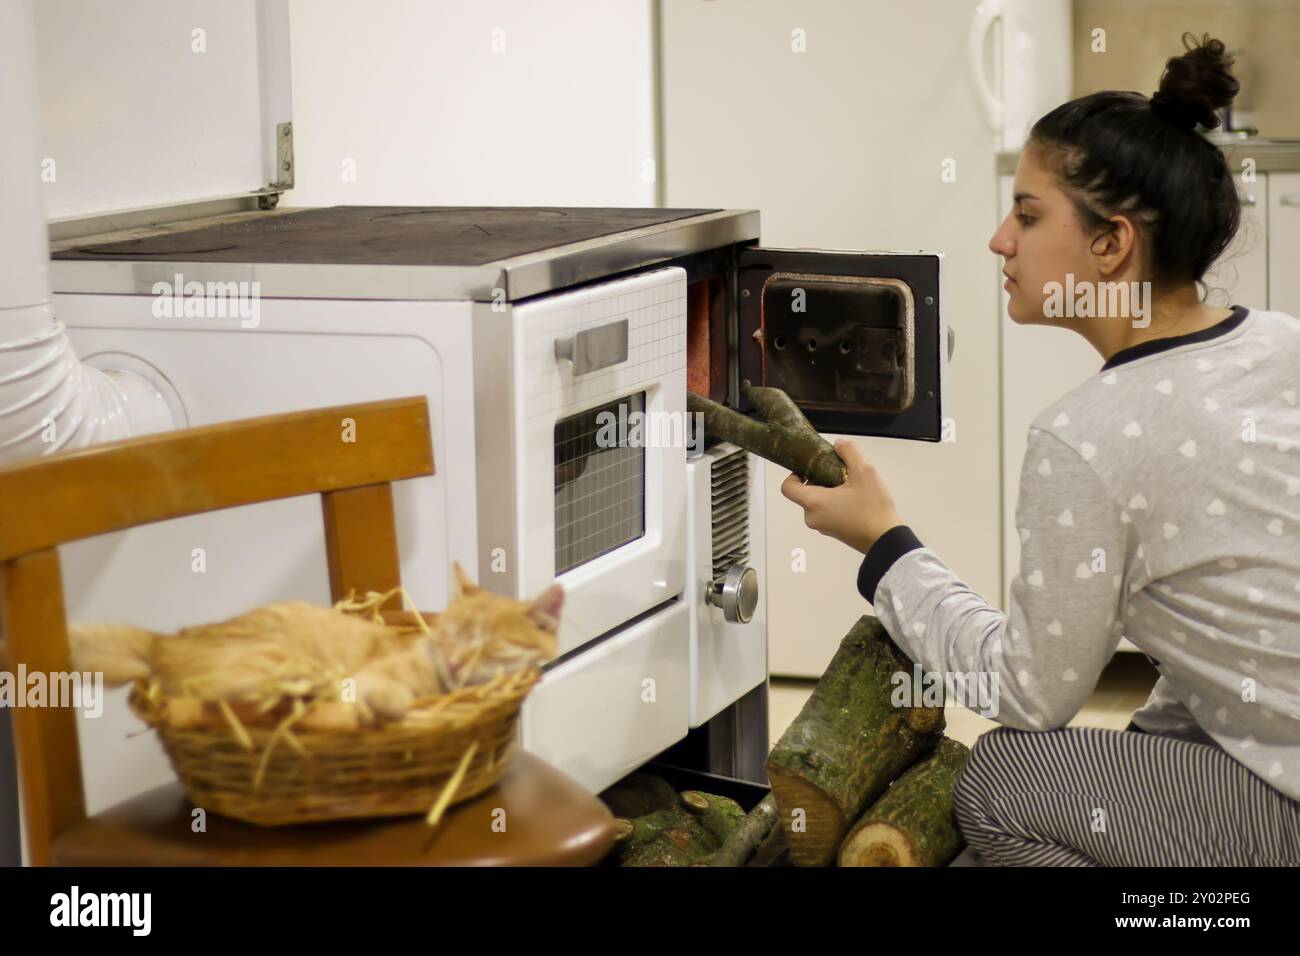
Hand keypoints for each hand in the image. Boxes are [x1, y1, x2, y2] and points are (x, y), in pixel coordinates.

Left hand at [780, 439, 904, 554]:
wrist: (887, 540)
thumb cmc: (873, 507)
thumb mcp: (865, 471)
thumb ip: (849, 452)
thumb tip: (838, 444)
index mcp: (813, 502)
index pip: (788, 487)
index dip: (795, 474)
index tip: (812, 467)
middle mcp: (812, 517)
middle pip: (804, 494)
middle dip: (819, 480)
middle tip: (839, 473)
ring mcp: (822, 528)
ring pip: (817, 503)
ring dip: (829, 492)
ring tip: (851, 486)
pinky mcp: (834, 533)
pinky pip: (826, 513)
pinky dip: (835, 503)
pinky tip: (855, 499)